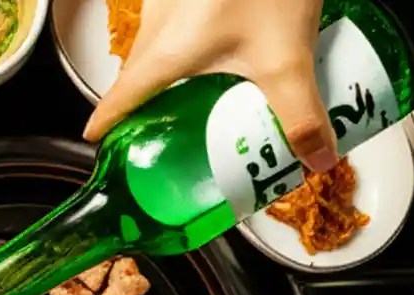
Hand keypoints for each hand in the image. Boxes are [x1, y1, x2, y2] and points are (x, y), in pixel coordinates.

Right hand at [85, 0, 336, 172]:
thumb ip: (300, 114)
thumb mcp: (287, 58)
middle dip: (144, 105)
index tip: (97, 143)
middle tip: (161, 132)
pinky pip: (176, 25)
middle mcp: (156, 26)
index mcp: (164, 53)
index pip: (120, 98)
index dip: (106, 124)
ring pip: (158, 47)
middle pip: (138, 74)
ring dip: (169, 73)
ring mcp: (169, 0)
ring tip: (196, 97)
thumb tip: (316, 160)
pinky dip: (188, 46)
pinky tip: (221, 50)